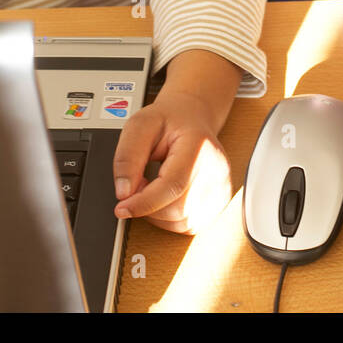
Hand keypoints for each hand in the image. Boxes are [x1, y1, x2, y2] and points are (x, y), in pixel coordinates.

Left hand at [111, 50, 239, 233]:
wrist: (192, 118)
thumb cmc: (169, 121)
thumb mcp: (140, 125)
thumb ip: (128, 157)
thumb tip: (123, 193)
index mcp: (199, 146)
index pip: (173, 185)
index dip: (144, 202)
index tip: (122, 207)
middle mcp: (217, 171)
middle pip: (178, 209)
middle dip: (148, 205)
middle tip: (138, 183)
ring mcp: (221, 189)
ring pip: (183, 222)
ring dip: (159, 213)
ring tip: (153, 186)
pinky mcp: (219, 203)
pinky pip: (190, 225)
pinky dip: (171, 218)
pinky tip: (165, 198)